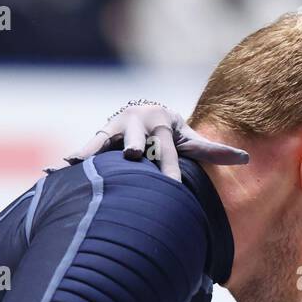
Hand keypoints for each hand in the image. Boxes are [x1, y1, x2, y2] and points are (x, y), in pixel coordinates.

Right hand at [64, 100, 249, 180]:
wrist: (146, 112)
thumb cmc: (172, 135)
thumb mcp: (191, 140)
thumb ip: (214, 150)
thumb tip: (247, 157)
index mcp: (162, 129)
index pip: (168, 152)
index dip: (170, 169)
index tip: (174, 188)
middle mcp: (136, 126)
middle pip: (135, 140)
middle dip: (133, 146)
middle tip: (132, 157)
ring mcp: (114, 130)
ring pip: (104, 141)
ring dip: (92, 150)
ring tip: (77, 161)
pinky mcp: (98, 138)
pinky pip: (83, 149)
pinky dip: (71, 158)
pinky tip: (55, 170)